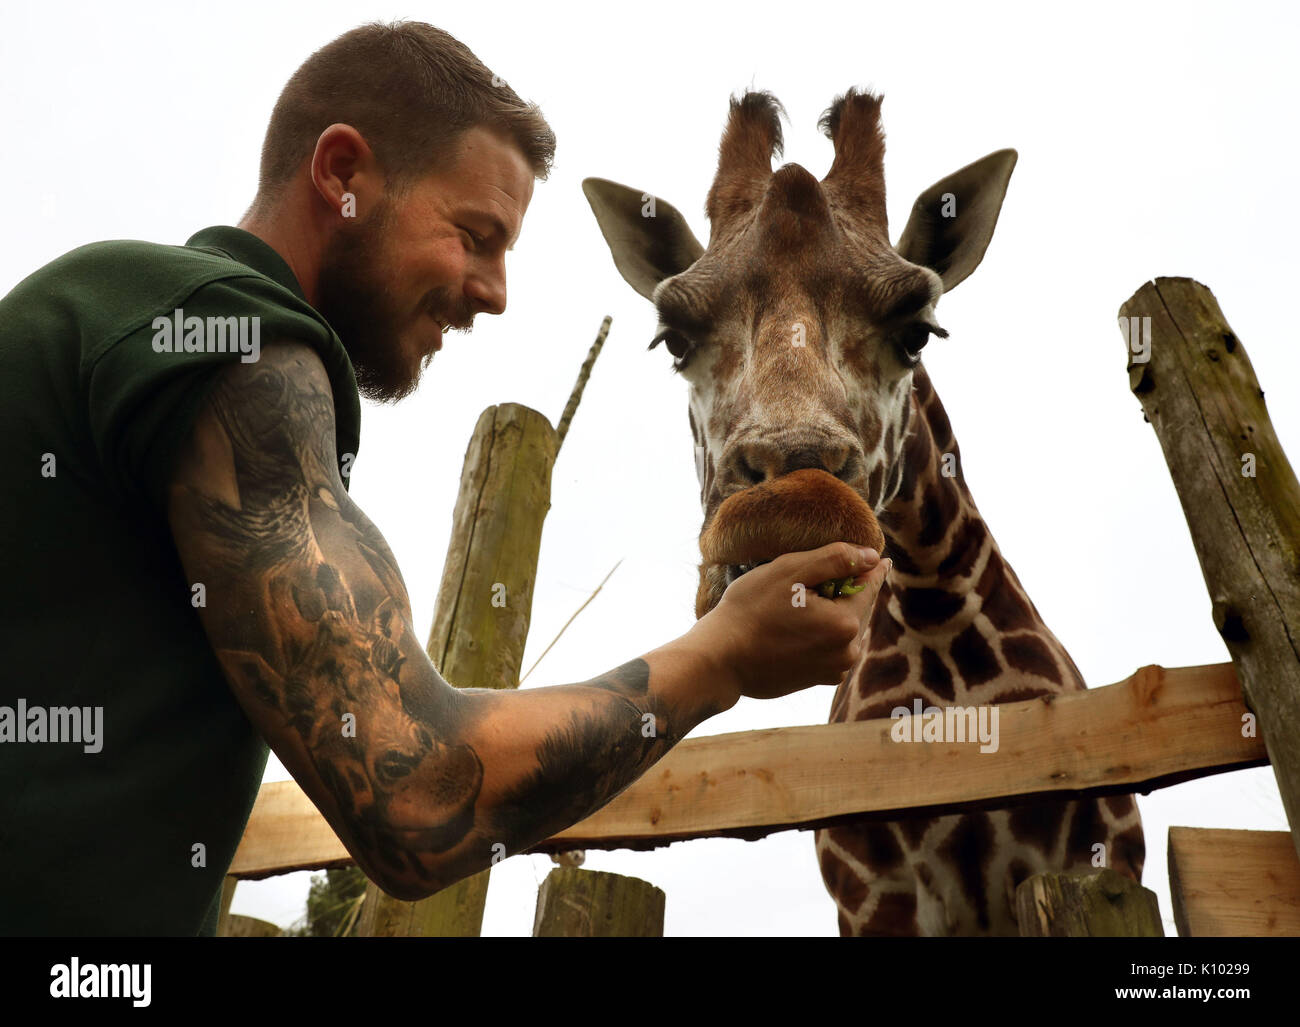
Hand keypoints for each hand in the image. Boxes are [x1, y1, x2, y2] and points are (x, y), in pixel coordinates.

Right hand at [688, 542, 891, 700]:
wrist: (719, 660)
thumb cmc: (750, 610)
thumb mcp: (790, 572)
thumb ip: (836, 559)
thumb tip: (870, 556)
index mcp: (845, 624)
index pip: (869, 587)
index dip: (871, 569)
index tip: (882, 558)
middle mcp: (846, 652)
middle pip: (855, 609)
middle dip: (843, 592)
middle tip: (820, 577)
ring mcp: (831, 671)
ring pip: (840, 629)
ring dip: (829, 613)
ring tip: (800, 602)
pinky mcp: (814, 680)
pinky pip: (826, 648)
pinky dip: (818, 633)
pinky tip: (793, 626)